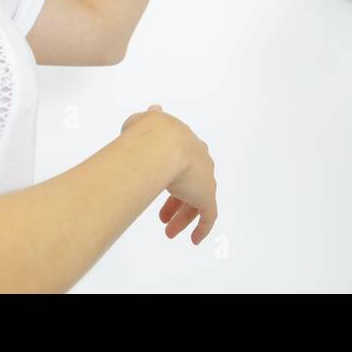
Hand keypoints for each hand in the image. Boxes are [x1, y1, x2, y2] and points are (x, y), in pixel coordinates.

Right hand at [122, 105, 217, 243]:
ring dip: (182, 218)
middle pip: (190, 186)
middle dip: (176, 203)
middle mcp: (199, 161)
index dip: (170, 178)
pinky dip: (202, 228)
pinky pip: (208, 216)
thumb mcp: (143, 121)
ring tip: (169, 232)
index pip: (182, 163)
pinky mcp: (207, 196)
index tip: (157, 187)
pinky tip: (193, 240)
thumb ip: (148, 119)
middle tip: (163, 218)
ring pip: (196, 203)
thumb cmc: (149, 133)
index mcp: (186, 144)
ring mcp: (205, 179)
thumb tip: (153, 111)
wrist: (163, 143)